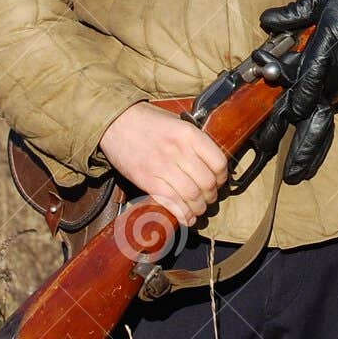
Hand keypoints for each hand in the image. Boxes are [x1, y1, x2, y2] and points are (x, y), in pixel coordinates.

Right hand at [99, 102, 229, 226]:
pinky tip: (186, 218)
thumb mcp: (176, 122)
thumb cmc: (147, 121)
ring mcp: (161, 166)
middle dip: (211, 196)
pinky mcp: (146, 179)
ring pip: (192, 196)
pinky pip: (171, 203)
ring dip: (198, 208)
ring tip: (197, 209)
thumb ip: (193, 141)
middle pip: (207, 183)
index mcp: (189, 134)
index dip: (222, 178)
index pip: (218, 163)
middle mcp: (178, 150)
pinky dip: (182, 214)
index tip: (219, 182)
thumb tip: (209, 163)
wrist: (115, 121)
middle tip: (208, 199)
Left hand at [257, 0, 337, 182]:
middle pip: (323, 105)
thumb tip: (266, 23)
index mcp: (330, 40)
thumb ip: (293, 15)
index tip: (284, 123)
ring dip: (324, 109)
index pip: (309, 79)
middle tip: (292, 174)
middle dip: (306, 142)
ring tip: (305, 156)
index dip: (297, 103)